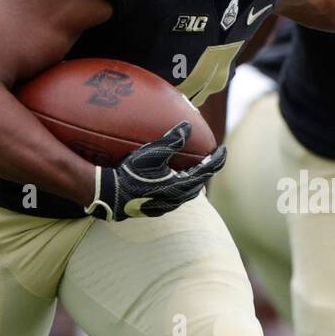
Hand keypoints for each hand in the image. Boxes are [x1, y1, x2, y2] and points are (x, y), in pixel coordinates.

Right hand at [85, 122, 226, 220]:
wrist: (111, 196)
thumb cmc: (131, 173)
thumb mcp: (152, 153)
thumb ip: (172, 140)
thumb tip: (187, 126)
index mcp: (181, 185)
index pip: (207, 171)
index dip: (217, 159)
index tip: (223, 149)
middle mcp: (177, 198)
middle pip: (199, 184)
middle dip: (205, 171)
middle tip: (208, 159)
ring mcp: (167, 206)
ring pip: (187, 194)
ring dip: (192, 181)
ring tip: (191, 170)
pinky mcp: (156, 209)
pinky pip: (174, 198)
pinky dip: (179, 188)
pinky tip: (171, 182)